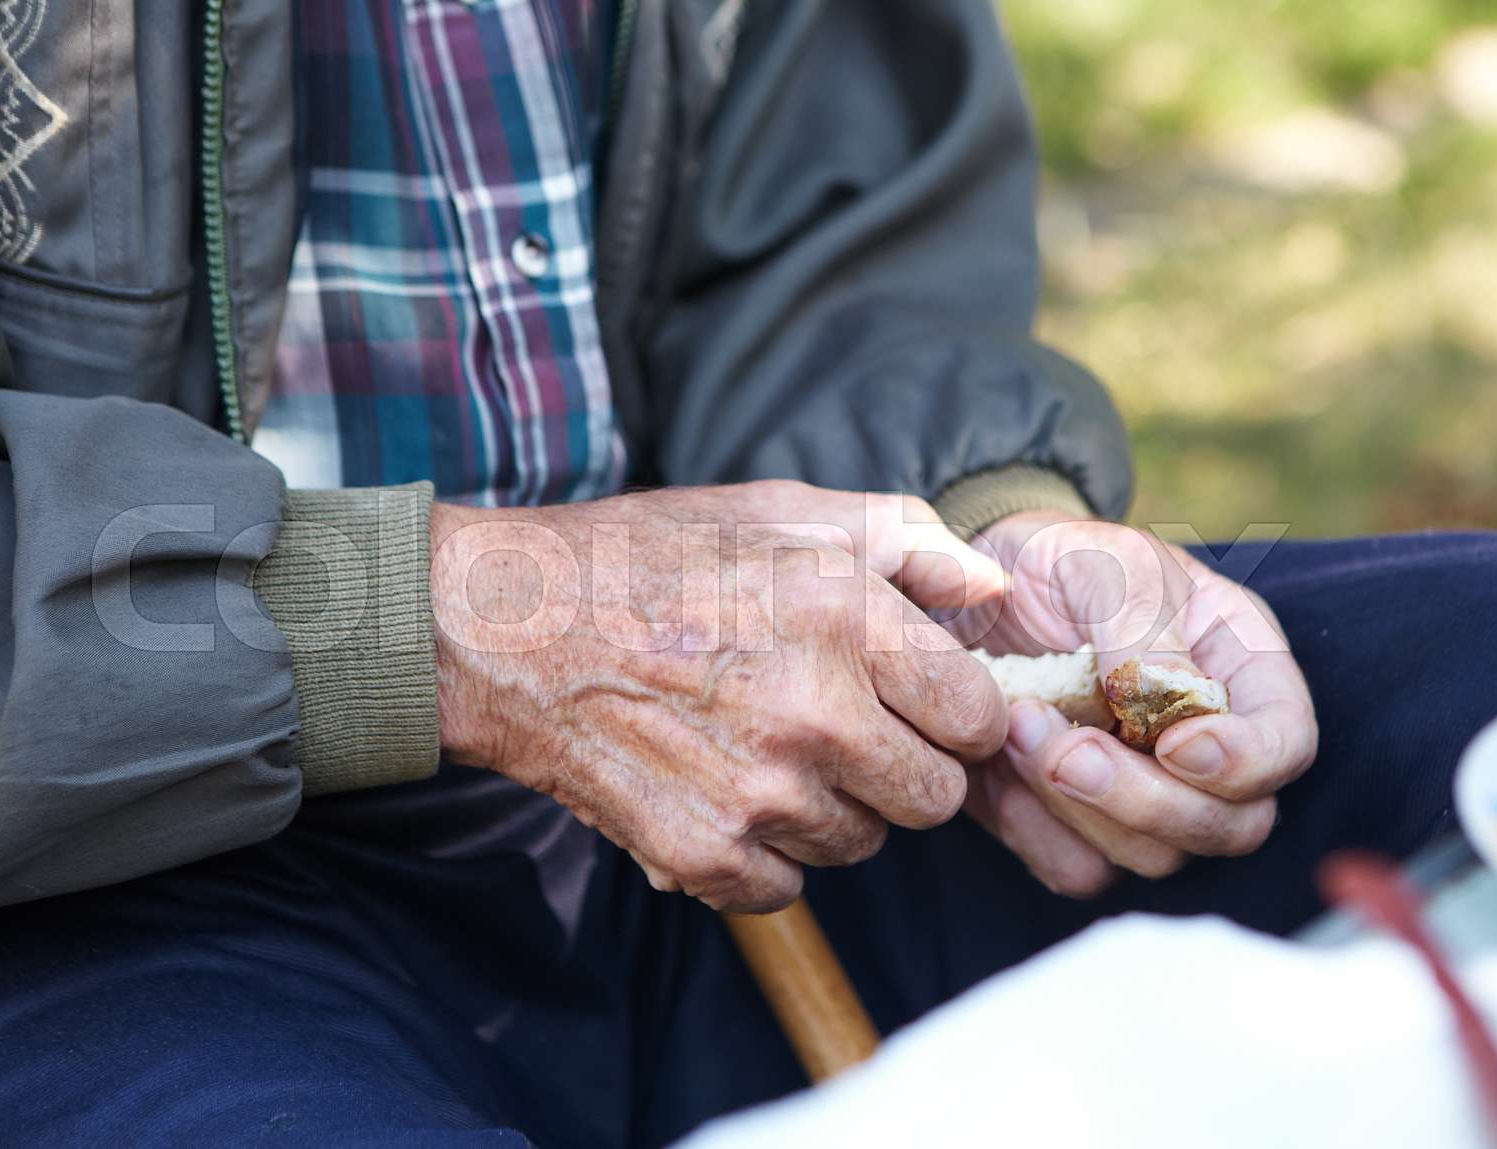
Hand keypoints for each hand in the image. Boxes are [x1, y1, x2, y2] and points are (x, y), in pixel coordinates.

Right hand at [428, 481, 1010, 911]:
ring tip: (766, 745)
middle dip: (904, 766)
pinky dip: (765, 851)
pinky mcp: (703, 854)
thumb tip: (990, 591)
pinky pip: (788, 886)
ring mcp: (757, 793)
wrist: (506, 628)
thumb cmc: (646, 559)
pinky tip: (723, 788)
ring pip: (861, 842)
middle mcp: (812, 711)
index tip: (917, 700)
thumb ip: (903, 539)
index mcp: (843, 617)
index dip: (955, 710)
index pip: (977, 717)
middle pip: (935, 797)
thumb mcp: (776, 512)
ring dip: (832, 806)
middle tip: (845, 727)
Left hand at [952, 511, 1317, 896]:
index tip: (1173, 744)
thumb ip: (1144, 627)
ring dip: (1079, 809)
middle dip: (1144, 799)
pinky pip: (1077, 870)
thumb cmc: (1057, 563)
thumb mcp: (1106, 563)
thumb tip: (1173, 710)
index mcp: (1240, 670)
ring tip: (1020, 725)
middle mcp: (1205, 746)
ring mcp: (1143, 793)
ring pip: (1154, 859)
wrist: (968, 591)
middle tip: (1064, 746)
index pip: (1286, 747)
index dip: (1243, 763)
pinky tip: (998, 766)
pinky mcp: (1074, 825)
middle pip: (1229, 826)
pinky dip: (1035, 830)